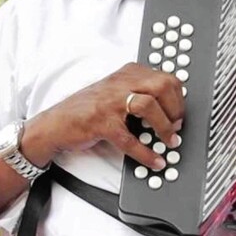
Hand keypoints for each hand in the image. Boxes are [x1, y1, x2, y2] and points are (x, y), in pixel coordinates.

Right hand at [21, 63, 184, 170]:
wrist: (56, 123)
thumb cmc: (88, 109)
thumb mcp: (116, 92)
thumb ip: (140, 93)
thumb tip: (171, 107)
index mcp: (128, 74)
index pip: (166, 78)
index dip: (179, 98)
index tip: (180, 114)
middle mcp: (120, 83)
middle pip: (162, 86)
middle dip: (176, 108)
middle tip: (176, 126)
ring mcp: (110, 101)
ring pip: (149, 105)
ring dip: (164, 127)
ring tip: (169, 141)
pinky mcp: (101, 122)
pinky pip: (129, 139)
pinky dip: (145, 153)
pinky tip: (154, 161)